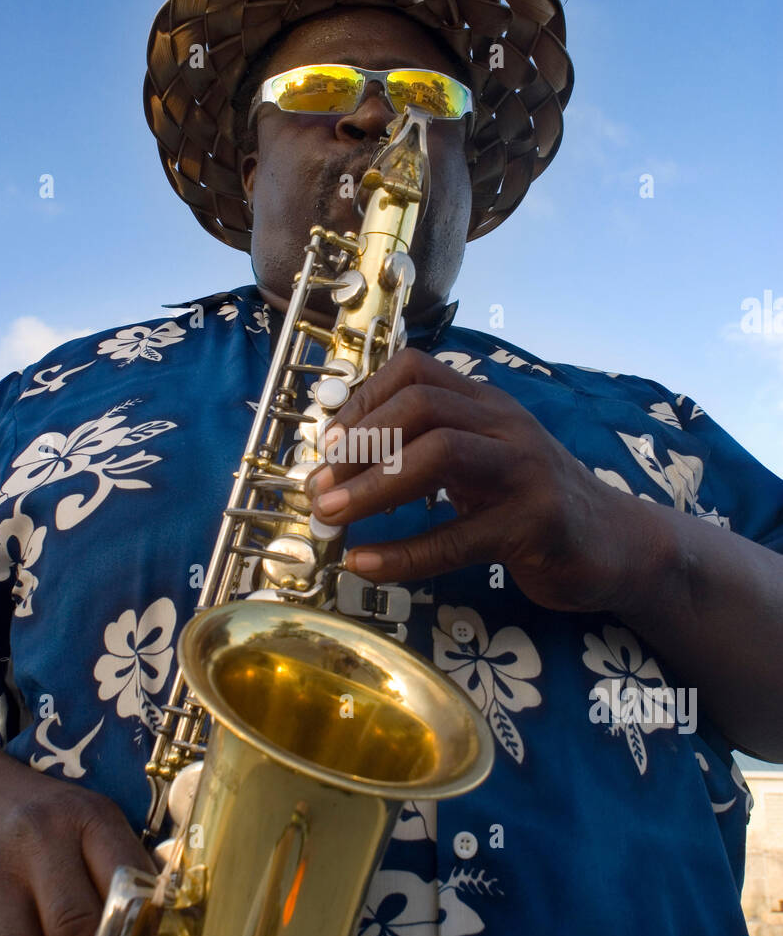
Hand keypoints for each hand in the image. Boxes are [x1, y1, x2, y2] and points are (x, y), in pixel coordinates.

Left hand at [307, 348, 652, 614]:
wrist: (615, 546)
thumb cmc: (530, 505)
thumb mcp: (479, 463)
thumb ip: (426, 451)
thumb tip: (342, 464)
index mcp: (486, 405)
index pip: (416, 370)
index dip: (363, 401)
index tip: (328, 446)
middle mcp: (505, 424)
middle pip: (422, 405)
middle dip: (359, 446)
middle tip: (320, 490)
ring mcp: (524, 470)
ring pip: (438, 453)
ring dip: (373, 487)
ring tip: (331, 517)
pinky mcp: (535, 523)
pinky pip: (458, 536)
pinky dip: (404, 552)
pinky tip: (366, 565)